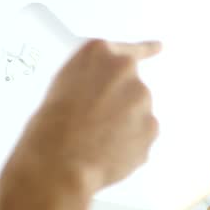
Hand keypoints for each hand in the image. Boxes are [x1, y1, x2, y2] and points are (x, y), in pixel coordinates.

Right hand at [7, 39, 161, 194]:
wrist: (60, 163)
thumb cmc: (50, 127)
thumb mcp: (62, 87)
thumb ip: (93, 81)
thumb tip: (106, 98)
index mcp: (99, 53)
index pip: (128, 48)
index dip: (145, 49)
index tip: (159, 47)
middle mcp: (125, 71)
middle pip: (131, 87)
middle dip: (118, 105)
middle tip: (92, 124)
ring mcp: (142, 99)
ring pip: (137, 113)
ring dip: (123, 125)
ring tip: (95, 141)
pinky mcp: (152, 127)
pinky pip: (143, 135)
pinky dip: (130, 144)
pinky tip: (108, 153)